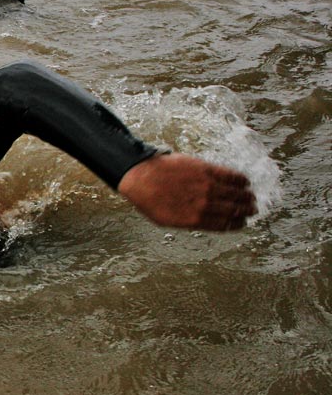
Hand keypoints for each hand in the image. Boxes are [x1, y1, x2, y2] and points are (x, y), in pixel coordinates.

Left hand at [117, 153, 257, 230]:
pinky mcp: (205, 169)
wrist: (140, 177)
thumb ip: (189, 221)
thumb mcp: (167, 220)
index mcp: (195, 220)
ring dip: (247, 196)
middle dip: (246, 211)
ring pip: (235, 193)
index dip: (237, 224)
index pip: (225, 225)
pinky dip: (240, 179)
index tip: (243, 222)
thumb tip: (203, 222)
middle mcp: (204, 205)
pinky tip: (245, 181)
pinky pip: (229, 176)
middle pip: (234, 210)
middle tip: (253, 209)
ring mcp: (206, 186)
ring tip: (251, 197)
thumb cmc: (150, 200)